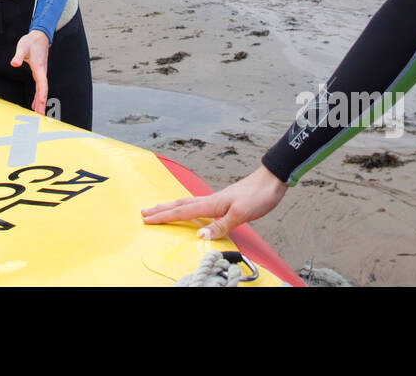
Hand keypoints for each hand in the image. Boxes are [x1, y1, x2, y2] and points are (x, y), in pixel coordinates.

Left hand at [10, 30, 50, 114]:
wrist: (39, 37)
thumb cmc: (31, 42)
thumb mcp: (23, 47)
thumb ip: (18, 56)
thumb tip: (14, 64)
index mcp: (39, 67)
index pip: (42, 84)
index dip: (41, 95)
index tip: (40, 105)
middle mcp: (42, 72)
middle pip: (43, 91)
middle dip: (42, 104)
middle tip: (39, 116)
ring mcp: (41, 74)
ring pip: (42, 90)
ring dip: (40, 102)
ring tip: (38, 114)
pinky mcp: (39, 73)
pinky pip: (40, 88)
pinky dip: (38, 97)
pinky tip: (35, 104)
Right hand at [141, 165, 287, 240]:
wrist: (272, 181)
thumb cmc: (258, 195)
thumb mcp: (241, 213)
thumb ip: (220, 225)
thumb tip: (199, 235)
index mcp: (211, 203)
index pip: (182, 211)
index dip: (164, 217)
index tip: (147, 220)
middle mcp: (210, 200)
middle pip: (180, 204)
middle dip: (161, 209)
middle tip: (143, 213)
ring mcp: (216, 200)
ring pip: (187, 203)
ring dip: (171, 207)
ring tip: (159, 209)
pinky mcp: (223, 202)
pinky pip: (197, 205)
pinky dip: (186, 207)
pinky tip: (189, 210)